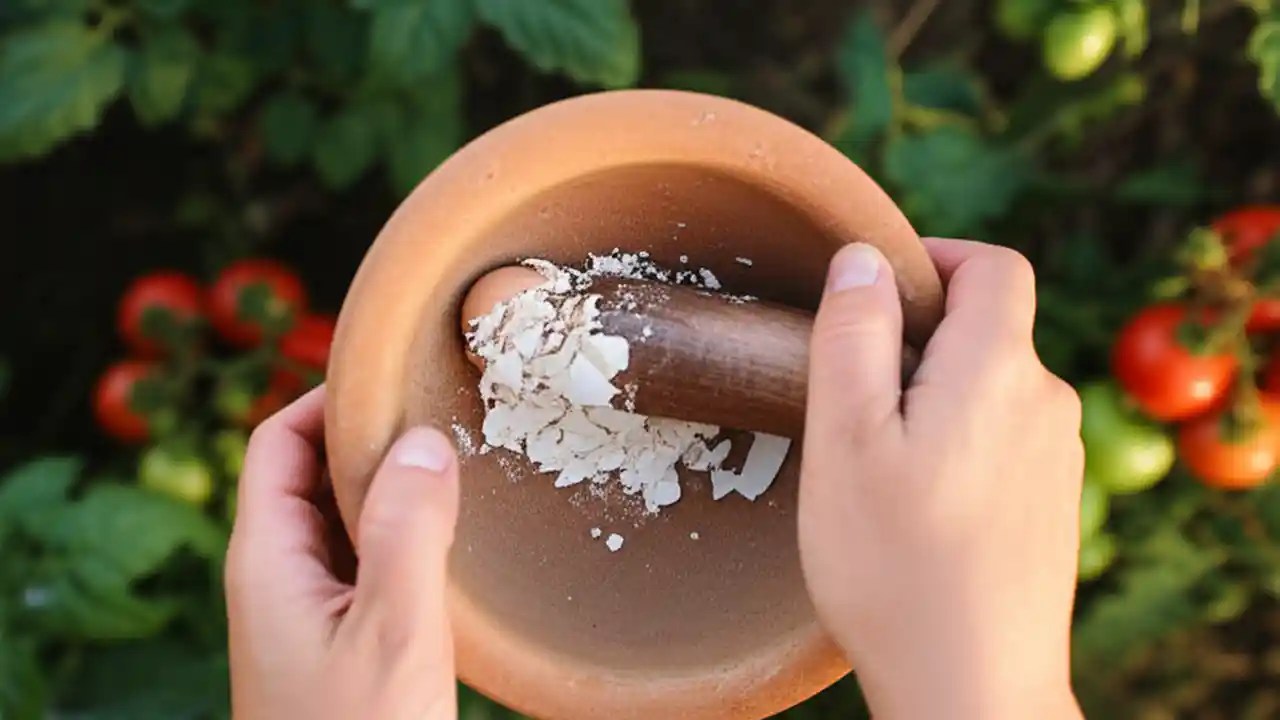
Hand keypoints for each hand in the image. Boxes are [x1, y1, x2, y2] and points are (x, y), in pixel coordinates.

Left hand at [225, 387, 461, 719]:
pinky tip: (453, 540)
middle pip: (309, 477)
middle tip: (443, 414)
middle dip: (370, 442)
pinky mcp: (338, 643)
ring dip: (392, 491)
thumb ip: (404, 531)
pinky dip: (403, 537)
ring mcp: (306, 614)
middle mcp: (276, 580)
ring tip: (458, 466)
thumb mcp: (392, 631)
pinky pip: (364, 565)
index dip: (326, 400)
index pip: (276, 444)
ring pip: (342, 522)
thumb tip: (421, 441)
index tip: (394, 377)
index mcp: (265, 562)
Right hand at [799, 239, 1084, 718]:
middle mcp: (1048, 404)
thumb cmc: (894, 568)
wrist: (971, 689)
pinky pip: (1002, 438)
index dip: (936, 258)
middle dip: (919, 336)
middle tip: (850, 393)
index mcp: (1000, 371)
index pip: (995, 267)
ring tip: (876, 458)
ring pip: (991, 387)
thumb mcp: (846, 440)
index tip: (875, 292)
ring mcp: (1058, 459)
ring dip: (935, 394)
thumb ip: (854, 334)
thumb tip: (863, 256)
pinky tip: (917, 503)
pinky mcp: (1052, 504)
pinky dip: (957, 441)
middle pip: (990, 328)